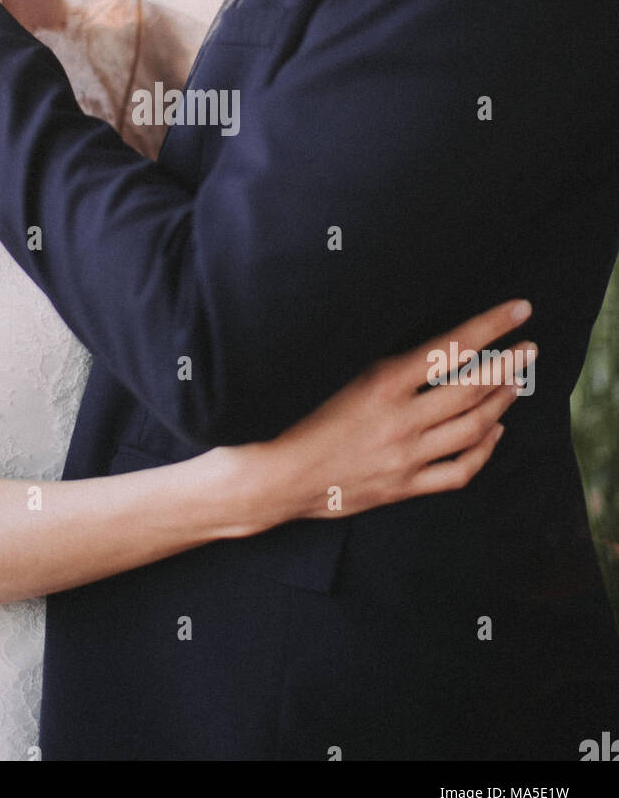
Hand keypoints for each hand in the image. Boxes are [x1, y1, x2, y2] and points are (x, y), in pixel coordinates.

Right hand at [233, 298, 535, 531]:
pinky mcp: (401, 487)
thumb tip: (413, 332)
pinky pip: (459, 471)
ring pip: (473, 428)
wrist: (266, 478)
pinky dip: (484, 451)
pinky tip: (493, 433)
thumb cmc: (288, 415)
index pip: (451, 348)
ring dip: (501, 402)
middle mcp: (400, 421)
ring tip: (517, 383)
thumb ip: (374, 358)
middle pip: (472, 389)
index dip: (491, 327)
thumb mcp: (329, 370)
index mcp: (381, 383)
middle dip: (509, 364)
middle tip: (530, 347)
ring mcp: (405, 457)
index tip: (519, 310)